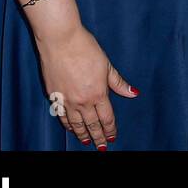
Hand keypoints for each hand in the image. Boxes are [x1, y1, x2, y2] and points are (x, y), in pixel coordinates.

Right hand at [36, 24, 136, 147]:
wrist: (61, 40)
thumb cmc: (86, 49)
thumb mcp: (107, 65)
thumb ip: (119, 83)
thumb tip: (133, 93)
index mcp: (98, 93)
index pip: (107, 118)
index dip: (110, 129)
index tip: (113, 137)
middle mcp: (82, 101)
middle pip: (91, 125)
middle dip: (98, 137)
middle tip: (101, 147)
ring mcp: (66, 100)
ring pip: (75, 124)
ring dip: (82, 134)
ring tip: (87, 141)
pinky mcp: (54, 96)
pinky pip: (62, 116)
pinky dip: (67, 125)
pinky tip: (71, 128)